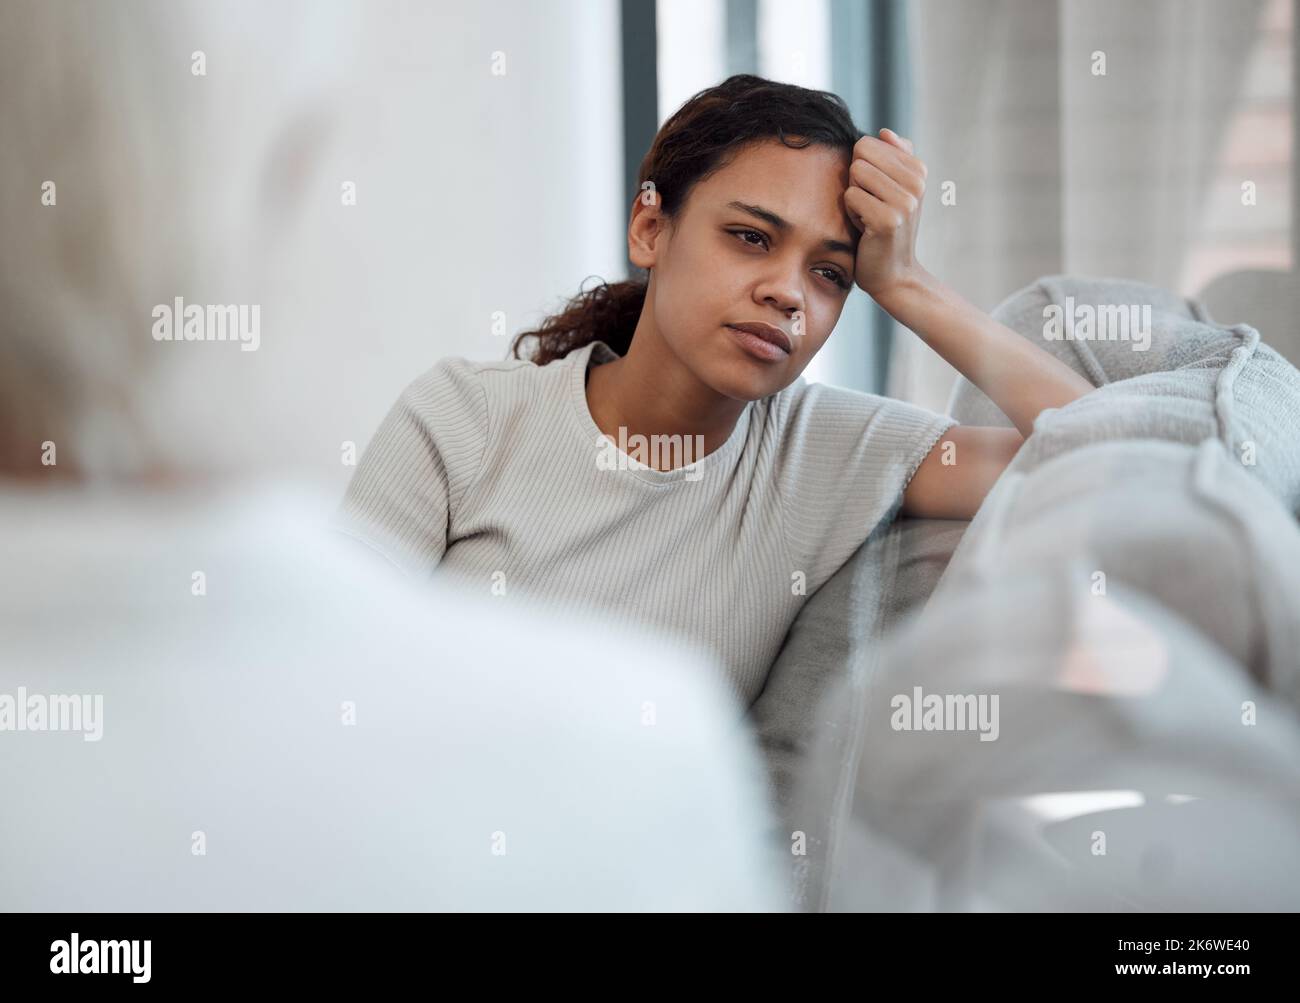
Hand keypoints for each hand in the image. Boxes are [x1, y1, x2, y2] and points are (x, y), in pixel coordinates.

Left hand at [845, 128, 927, 299]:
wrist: (894, 274)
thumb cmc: (888, 229)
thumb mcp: (896, 190)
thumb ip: (894, 158)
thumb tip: (885, 132)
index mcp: (918, 169)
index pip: (868, 143)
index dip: (863, 169)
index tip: (876, 194)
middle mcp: (916, 182)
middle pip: (860, 156)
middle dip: (857, 182)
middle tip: (870, 206)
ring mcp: (905, 201)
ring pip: (855, 175)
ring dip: (854, 199)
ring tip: (869, 217)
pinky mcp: (888, 219)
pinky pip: (851, 197)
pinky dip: (852, 215)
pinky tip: (866, 229)